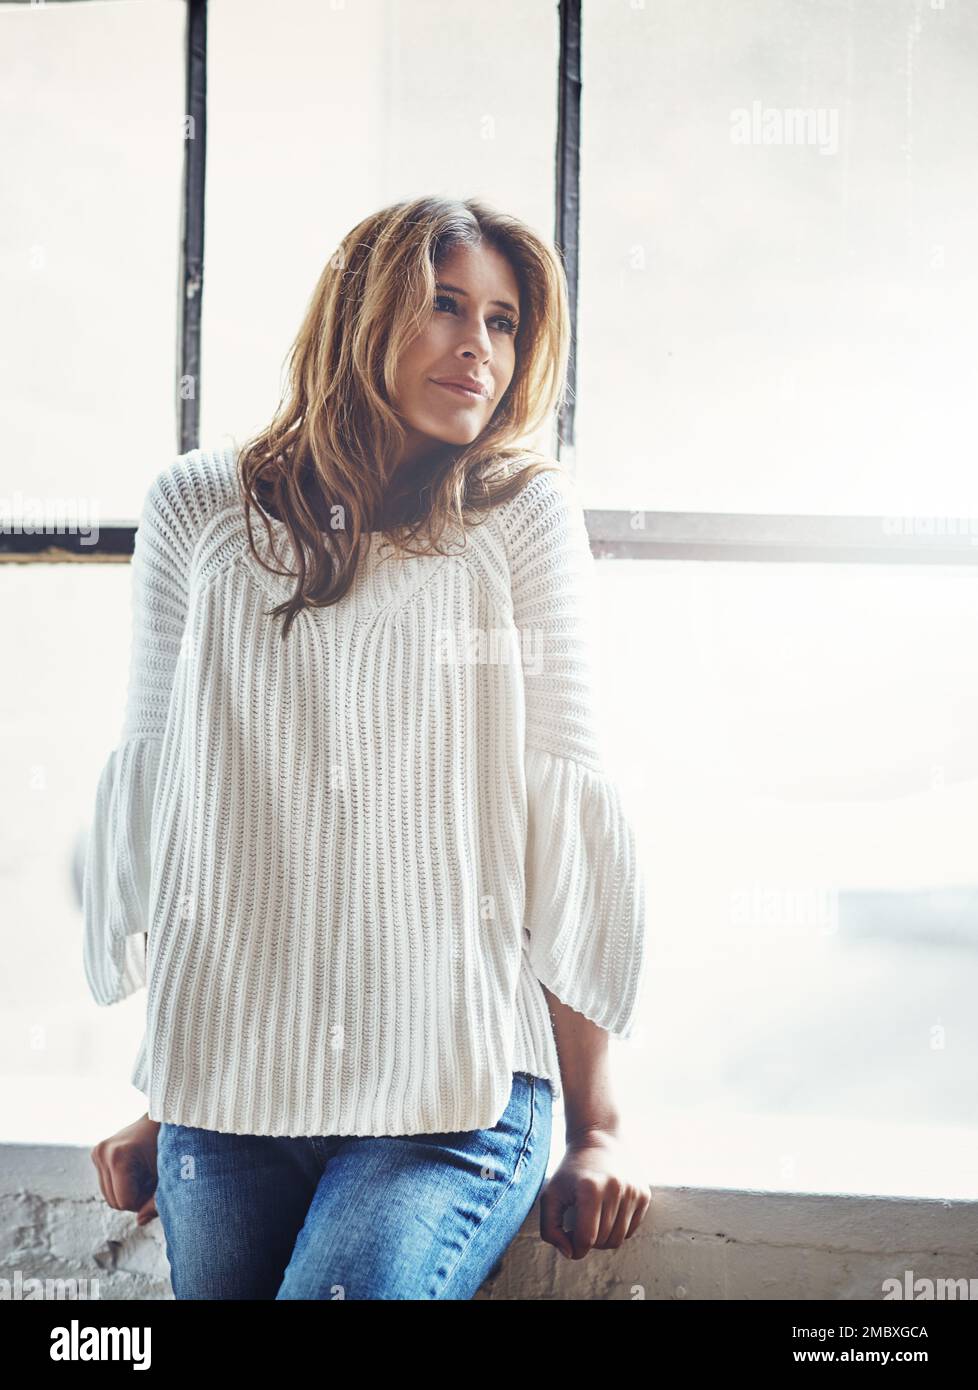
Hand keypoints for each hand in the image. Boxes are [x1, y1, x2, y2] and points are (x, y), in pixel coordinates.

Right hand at [90, 1112, 160, 1225]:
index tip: (157, 1187)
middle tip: (153, 1181)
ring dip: (128, 1192)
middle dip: (135, 1198)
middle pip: (114, 1201)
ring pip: (108, 1195)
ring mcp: (98, 1151)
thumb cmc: (173, 1146)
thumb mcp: (169, 1175)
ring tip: (146, 1173)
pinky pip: (107, 1184)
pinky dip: (122, 1184)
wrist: (164, 1116)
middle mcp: (103, 1152)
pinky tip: (137, 1169)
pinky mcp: (97, 1152)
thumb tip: (140, 1222)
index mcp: (119, 1156)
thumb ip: (157, 1201)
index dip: (143, 1202)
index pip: (124, 1202)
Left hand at [540, 1128, 650, 1259]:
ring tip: (593, 1222)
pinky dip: (618, 1229)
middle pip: (603, 1240)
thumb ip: (550, 1229)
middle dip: (589, 1242)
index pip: (586, 1238)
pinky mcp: (644, 1193)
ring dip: (603, 1238)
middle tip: (581, 1227)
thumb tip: (569, 1253)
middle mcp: (615, 1189)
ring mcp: (633, 1191)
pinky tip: (608, 1213)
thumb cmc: (571, 1170)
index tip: (570, 1239)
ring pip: (618, 1238)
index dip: (575, 1247)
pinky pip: (631, 1229)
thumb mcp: (550, 1194)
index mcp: (590, 1189)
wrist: (599, 1138)